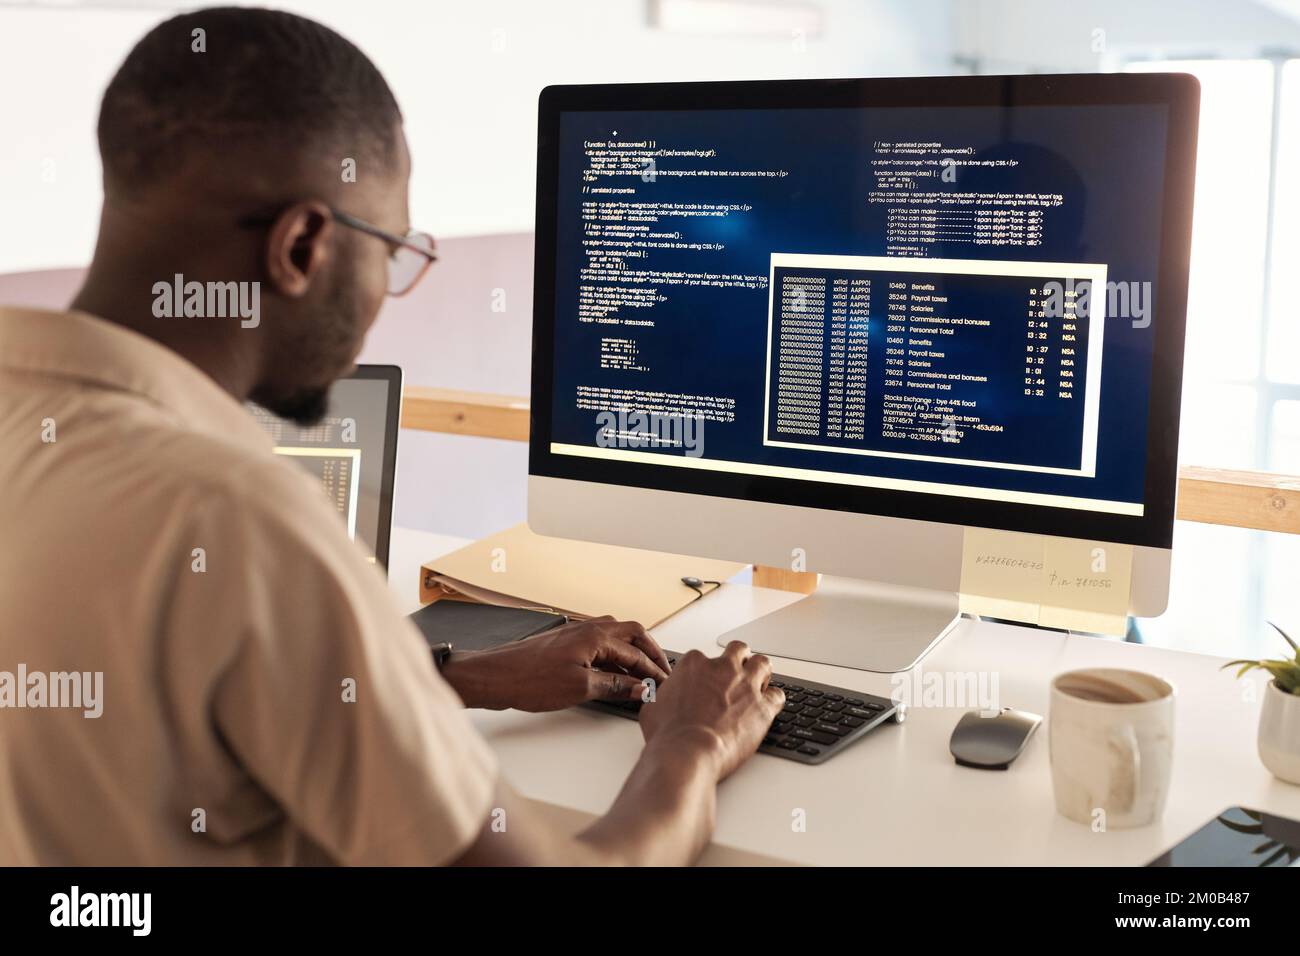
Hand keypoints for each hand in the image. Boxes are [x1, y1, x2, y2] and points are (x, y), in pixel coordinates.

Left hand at [439, 616, 671, 711]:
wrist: (494, 676)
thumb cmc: (528, 679)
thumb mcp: (580, 688)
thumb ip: (614, 685)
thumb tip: (637, 687)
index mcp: (595, 635)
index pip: (635, 651)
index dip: (652, 670)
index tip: (663, 684)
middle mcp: (587, 628)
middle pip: (631, 633)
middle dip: (649, 651)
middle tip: (660, 671)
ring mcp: (574, 634)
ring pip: (614, 637)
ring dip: (631, 653)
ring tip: (640, 674)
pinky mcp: (564, 644)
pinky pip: (598, 645)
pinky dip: (612, 656)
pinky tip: (612, 673)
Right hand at [638, 641, 784, 780]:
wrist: (688, 752)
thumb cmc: (668, 734)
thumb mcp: (652, 708)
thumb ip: (662, 696)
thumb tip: (660, 699)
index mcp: (694, 664)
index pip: (703, 657)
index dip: (705, 671)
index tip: (705, 682)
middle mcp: (722, 668)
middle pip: (738, 650)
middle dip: (738, 659)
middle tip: (736, 673)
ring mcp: (745, 685)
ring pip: (762, 664)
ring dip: (761, 672)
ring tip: (758, 683)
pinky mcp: (763, 706)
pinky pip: (777, 695)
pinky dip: (774, 700)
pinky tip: (769, 706)